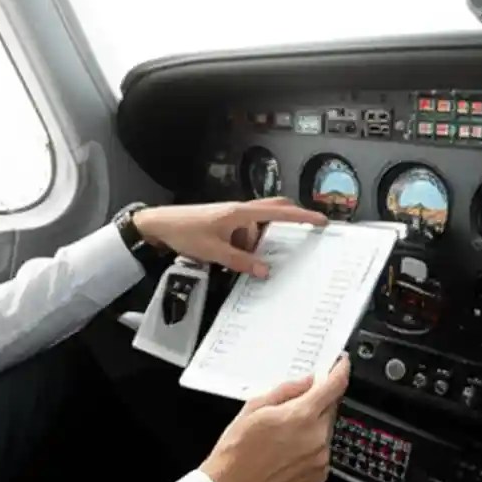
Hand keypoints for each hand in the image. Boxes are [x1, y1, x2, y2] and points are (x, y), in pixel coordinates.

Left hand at [133, 198, 327, 277]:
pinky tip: (231, 259)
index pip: (278, 212)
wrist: (160, 224)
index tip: (320, 221)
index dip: (302, 216)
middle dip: (284, 226)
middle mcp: (239, 211)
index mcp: (240, 213)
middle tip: (296, 240)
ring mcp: (232, 217)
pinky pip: (243, 235)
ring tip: (236, 261)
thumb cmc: (185, 232)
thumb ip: (241, 261)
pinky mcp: (224, 224)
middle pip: (272, 214)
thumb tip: (265, 270)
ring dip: (254, 245)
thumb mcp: (214, 252)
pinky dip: (243, 247)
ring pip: (255, 230)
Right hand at [198, 355, 351, 481]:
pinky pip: (322, 450)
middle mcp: (316, 438)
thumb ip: (286, 390)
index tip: (342, 363)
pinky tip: (288, 450)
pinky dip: (311, 445)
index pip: (334, 386)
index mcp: (301, 416)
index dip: (341, 370)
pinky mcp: (320, 475)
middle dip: (317, 401)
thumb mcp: (253, 408)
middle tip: (293, 406)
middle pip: (330, 407)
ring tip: (283, 435)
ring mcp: (320, 459)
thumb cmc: (236, 451)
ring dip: (312, 425)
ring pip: (326, 429)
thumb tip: (307, 381)